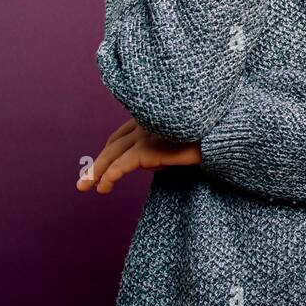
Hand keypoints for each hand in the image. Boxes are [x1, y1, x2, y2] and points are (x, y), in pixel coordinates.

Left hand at [76, 117, 202, 194]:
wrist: (221, 138)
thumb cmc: (207, 140)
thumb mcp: (180, 149)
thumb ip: (162, 155)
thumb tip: (146, 166)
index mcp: (151, 118)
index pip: (122, 136)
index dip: (109, 152)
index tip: (101, 168)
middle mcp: (145, 123)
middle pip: (113, 144)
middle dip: (98, 163)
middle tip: (84, 181)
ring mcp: (146, 133)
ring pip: (113, 153)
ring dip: (97, 172)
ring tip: (87, 187)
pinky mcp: (148, 146)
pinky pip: (122, 164)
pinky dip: (109, 176)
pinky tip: (103, 187)